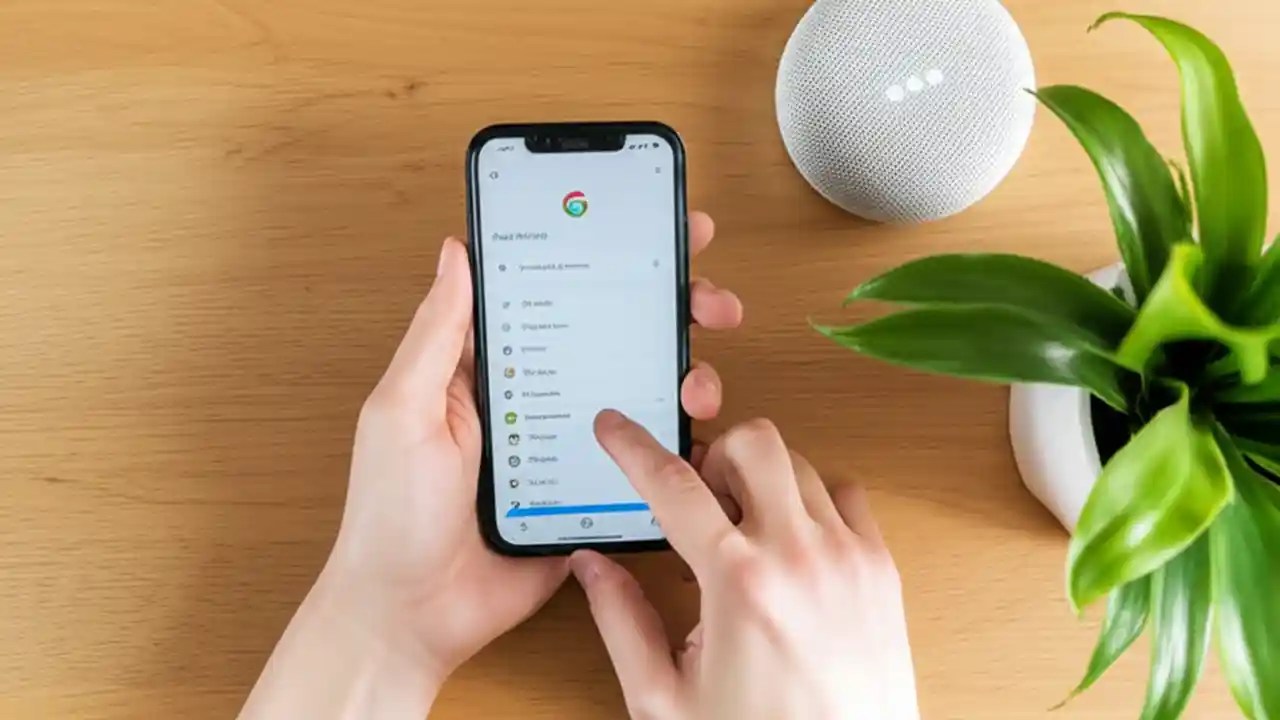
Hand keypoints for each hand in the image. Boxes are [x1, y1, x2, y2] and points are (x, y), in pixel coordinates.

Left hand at [318, 213, 742, 677]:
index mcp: (492, 365)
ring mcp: (571, 444)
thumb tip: (457, 250)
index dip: (605, 255)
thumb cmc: (392, 513)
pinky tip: (699, 437)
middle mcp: (539, 394)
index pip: (557, 291)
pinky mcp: (593, 492)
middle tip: (710, 302)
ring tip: (697, 386)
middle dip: (673, 307)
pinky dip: (679, 444)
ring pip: (642, 391)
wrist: (412, 614)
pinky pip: (645, 459)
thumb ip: (438, 334)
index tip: (656, 224)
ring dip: (684, 376)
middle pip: (617, 332)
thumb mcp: (404, 410)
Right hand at [573, 415, 919, 719]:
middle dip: (714, 452)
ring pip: (801, 463)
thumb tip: (592, 567)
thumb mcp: (665, 698)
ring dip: (762, 479)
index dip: (634, 447)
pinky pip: (847, 495)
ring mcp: (849, 557)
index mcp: (739, 584)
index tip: (615, 427)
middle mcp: (800, 556)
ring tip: (741, 531)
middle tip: (697, 495)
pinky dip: (813, 501)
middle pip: (754, 443)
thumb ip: (622, 622)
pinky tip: (791, 542)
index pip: (673, 486)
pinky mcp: (882, 570)